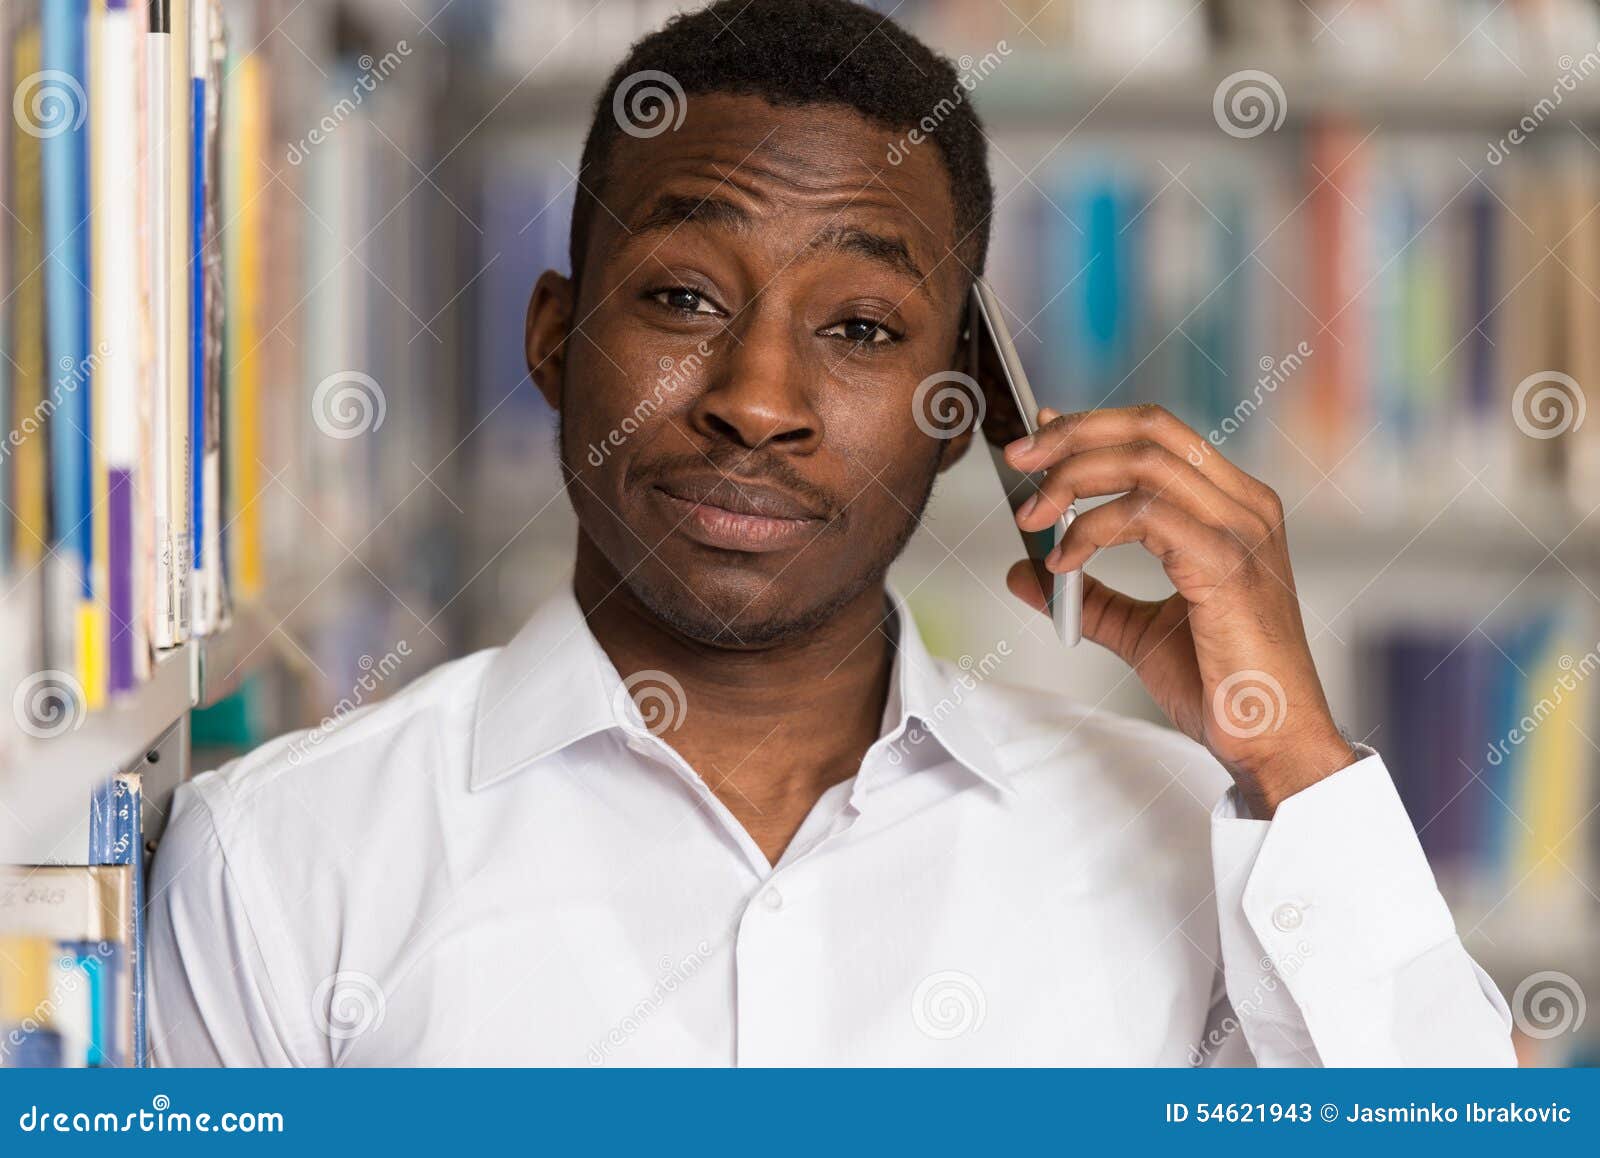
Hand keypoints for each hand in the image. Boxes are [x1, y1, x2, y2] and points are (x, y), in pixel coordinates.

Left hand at [1003, 404, 1356, 817]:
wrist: (1272, 741)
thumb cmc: (1223, 687)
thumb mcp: (1142, 630)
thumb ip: (1090, 596)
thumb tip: (1025, 572)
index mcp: (1234, 509)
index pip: (1160, 433)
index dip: (1093, 425)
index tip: (1037, 438)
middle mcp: (1245, 507)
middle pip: (1150, 429)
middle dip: (1073, 436)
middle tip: (1019, 458)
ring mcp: (1241, 531)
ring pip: (1145, 462)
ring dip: (1073, 480)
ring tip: (1034, 518)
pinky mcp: (1227, 565)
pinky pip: (1146, 516)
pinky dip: (1092, 530)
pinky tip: (1065, 563)